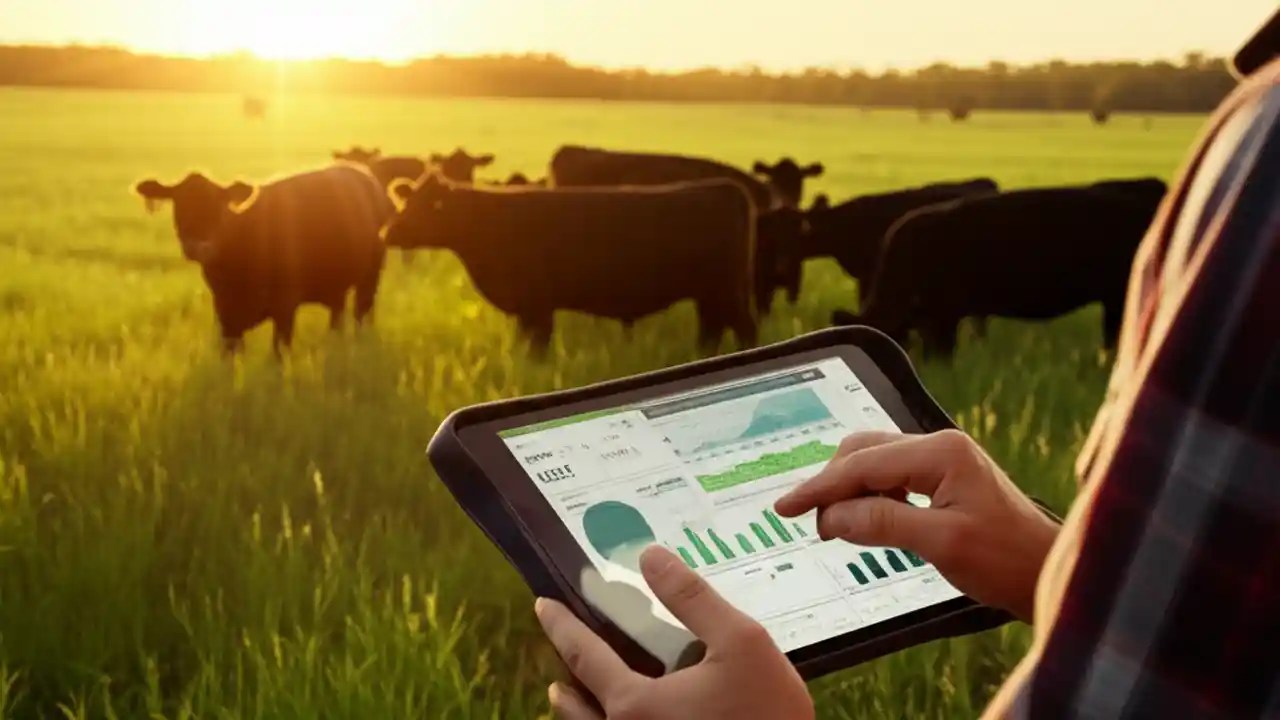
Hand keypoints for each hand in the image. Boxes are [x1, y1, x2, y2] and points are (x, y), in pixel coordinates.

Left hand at [535, 546, 813, 719]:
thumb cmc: (767, 715)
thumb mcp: (742, 643)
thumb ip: (693, 598)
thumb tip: (650, 557)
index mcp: (635, 705)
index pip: (584, 656)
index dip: (561, 626)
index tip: (542, 605)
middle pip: (578, 706)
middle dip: (567, 678)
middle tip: (561, 655)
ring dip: (581, 710)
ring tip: (572, 693)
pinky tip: (631, 718)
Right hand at [775, 430, 1058, 622]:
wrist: (1049, 571)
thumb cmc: (1007, 560)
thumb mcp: (941, 543)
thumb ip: (882, 523)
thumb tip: (832, 517)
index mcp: (941, 453)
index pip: (862, 464)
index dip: (819, 487)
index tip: (784, 508)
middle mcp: (939, 446)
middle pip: (862, 451)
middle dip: (830, 484)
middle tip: (809, 522)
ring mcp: (942, 459)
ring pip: (873, 461)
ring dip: (848, 490)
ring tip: (833, 526)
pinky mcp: (943, 476)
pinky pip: (891, 476)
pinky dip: (868, 495)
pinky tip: (863, 520)